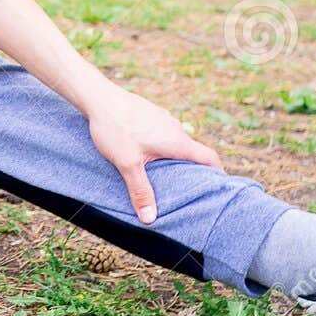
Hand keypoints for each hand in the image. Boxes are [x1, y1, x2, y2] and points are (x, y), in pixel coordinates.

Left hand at [83, 85, 223, 224]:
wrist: (98, 96)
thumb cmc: (114, 128)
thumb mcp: (127, 163)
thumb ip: (140, 190)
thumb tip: (150, 218)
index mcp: (177, 141)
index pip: (210, 158)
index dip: (217, 173)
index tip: (217, 188)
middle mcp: (175, 128)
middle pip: (194, 152)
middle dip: (192, 171)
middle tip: (185, 190)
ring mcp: (163, 119)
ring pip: (176, 142)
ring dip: (174, 158)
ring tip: (162, 175)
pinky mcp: (150, 115)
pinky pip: (163, 134)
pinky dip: (161, 147)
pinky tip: (144, 155)